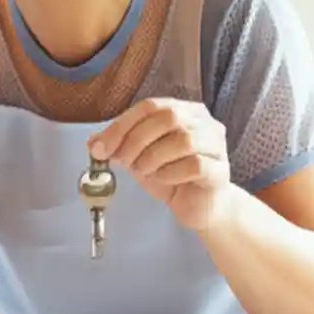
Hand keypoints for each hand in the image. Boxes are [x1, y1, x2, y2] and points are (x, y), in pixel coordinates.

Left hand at [89, 98, 231, 231]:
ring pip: (184, 140)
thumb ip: (118, 146)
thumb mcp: (138, 158)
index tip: (101, 147)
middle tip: (123, 161)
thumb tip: (93, 143)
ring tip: (145, 171)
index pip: (150, 106)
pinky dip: (171, 173)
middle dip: (136, 140)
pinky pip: (196, 165)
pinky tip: (164, 180)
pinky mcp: (220, 170)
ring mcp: (216, 145)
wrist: (200, 207)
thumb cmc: (172, 176)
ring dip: (154, 157)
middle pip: (168, 117)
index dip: (122, 125)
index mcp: (183, 111)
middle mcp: (203, 122)